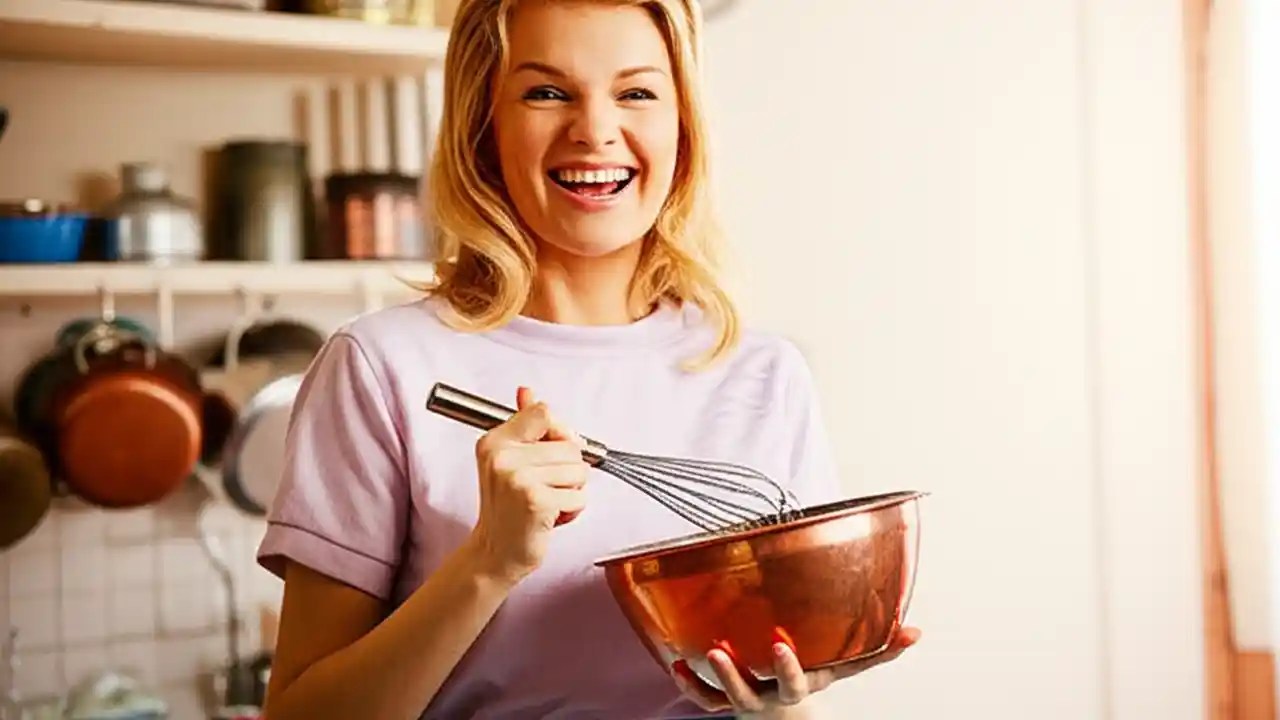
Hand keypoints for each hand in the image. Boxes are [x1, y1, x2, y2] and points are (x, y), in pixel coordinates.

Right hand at [466, 387, 588, 584]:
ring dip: (572, 491)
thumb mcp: (508, 461)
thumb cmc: (508, 508)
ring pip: (579, 471)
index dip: (560, 433)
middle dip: (569, 470)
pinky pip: (579, 496)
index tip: (553, 451)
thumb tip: (527, 391)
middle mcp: (503, 456)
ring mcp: (518, 478)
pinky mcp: (536, 501)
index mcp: (495, 441)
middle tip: (546, 487)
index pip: (544, 413)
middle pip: (570, 444)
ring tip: (547, 502)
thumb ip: (522, 424)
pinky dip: (572, 510)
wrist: (495, 552)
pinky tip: (549, 518)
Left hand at [671, 627, 920, 715]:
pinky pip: (703, 701)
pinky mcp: (725, 704)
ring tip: (699, 653)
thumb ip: (878, 652)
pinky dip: (689, 685)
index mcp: (799, 691)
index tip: (779, 645)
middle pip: (751, 694)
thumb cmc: (816, 684)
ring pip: (724, 698)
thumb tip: (915, 632)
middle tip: (722, 650)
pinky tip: (675, 664)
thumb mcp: (844, 672)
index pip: (796, 683)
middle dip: (738, 675)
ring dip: (709, 678)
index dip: (788, 668)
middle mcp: (768, 700)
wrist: (791, 719)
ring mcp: (744, 703)